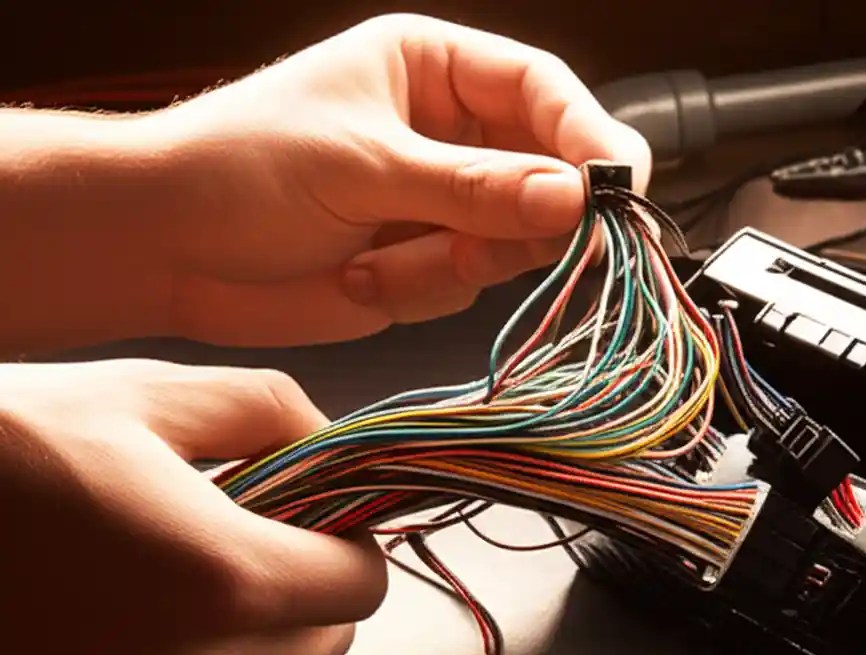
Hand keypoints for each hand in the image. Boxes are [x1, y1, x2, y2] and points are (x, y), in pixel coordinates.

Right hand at [0, 360, 386, 654]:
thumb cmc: (19, 437)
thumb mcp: (160, 393)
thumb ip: (276, 414)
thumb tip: (330, 445)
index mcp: (225, 581)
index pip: (362, 585)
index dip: (354, 535)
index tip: (320, 500)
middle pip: (325, 637)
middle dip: (317, 578)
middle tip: (267, 517)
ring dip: (264, 613)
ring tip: (197, 542)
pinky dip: (204, 639)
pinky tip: (150, 580)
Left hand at [145, 13, 650, 345]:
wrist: (163, 249)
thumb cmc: (238, 169)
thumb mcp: (363, 166)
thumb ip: (474, 187)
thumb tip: (575, 197)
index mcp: (436, 69)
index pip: (545, 92)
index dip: (589, 136)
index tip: (618, 185)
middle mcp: (453, 132)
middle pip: (551, 170)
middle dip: (532, 214)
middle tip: (504, 240)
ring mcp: (445, 200)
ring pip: (521, 238)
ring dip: (463, 259)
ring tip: (385, 255)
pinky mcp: (431, 260)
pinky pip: (476, 283)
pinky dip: (427, 288)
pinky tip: (362, 274)